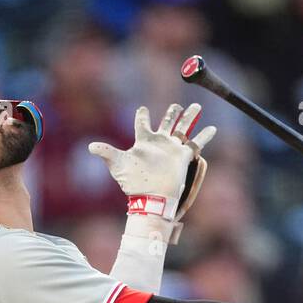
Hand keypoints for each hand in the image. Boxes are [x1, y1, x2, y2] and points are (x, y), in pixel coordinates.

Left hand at [89, 103, 215, 224]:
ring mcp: (172, 149)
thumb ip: (106, 153)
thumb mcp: (118, 165)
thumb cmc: (134, 182)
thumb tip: (90, 147)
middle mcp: (159, 143)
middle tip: (176, 104)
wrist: (151, 197)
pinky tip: (212, 128)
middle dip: (172, 113)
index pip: (143, 124)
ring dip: (190, 117)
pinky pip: (196, 143)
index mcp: (144, 142)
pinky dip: (205, 135)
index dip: (143, 116)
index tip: (143, 109)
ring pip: (183, 127)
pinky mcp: (183, 156)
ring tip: (196, 106)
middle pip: (167, 122)